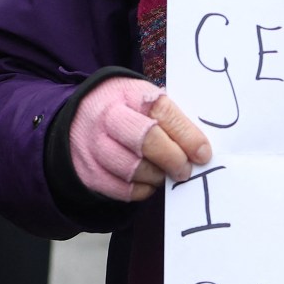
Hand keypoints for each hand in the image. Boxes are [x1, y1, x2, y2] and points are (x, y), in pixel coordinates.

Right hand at [69, 78, 213, 201]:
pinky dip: (142, 189)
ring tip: (164, 173)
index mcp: (130, 94)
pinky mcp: (89, 172)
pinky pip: (122, 189)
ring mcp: (94, 145)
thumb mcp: (145, 99)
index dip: (187, 135)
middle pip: (146, 141)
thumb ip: (171, 119)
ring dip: (157, 176)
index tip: (203, 153)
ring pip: (133, 169)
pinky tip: (147, 181)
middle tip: (185, 169)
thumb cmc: (126, 109)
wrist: (80, 115)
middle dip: (173, 158)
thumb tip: (200, 150)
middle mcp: (108, 117)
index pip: (162, 112)